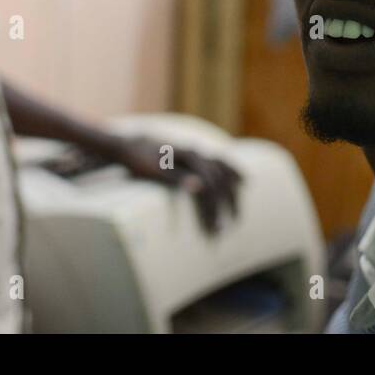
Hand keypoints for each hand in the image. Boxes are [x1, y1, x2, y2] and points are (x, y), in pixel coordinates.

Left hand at [110, 136, 243, 233]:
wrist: (131, 145)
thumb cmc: (140, 161)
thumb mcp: (154, 170)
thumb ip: (176, 177)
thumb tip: (199, 187)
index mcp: (189, 156)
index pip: (209, 185)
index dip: (213, 208)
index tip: (213, 229)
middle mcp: (197, 153)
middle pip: (219, 182)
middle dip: (224, 207)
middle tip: (224, 230)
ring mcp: (198, 153)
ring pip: (224, 173)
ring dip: (232, 195)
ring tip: (235, 216)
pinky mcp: (196, 155)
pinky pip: (221, 163)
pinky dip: (233, 172)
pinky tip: (243, 183)